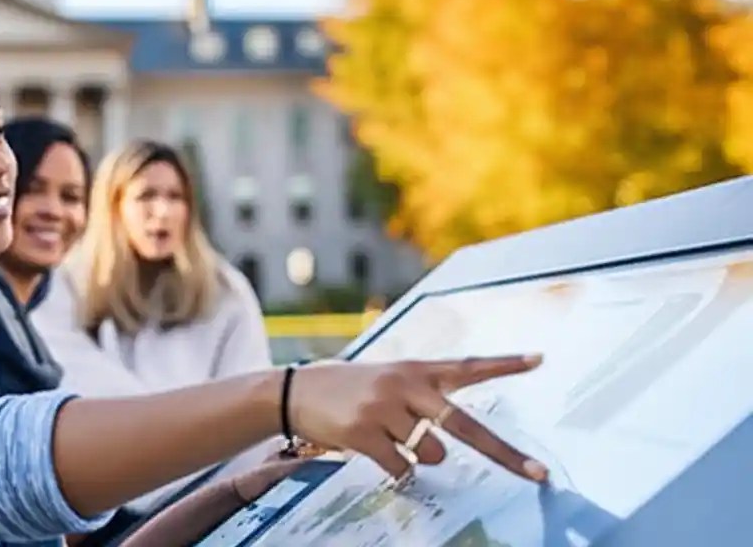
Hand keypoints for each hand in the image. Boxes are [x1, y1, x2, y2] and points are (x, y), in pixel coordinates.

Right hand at [286, 355, 548, 482]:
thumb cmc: (351, 390)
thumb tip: (443, 448)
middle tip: (538, 474)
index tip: (539, 360)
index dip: (504, 364)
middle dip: (505, 454)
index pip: (467, 365)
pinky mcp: (363, 431)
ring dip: (418, 456)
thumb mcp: (389, 380)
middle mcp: (404, 385)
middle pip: (465, 424)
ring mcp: (384, 408)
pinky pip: (400, 468)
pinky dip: (395, 469)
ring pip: (430, 454)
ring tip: (388, 437)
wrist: (296, 391)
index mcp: (416, 369)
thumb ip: (421, 398)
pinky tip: (372, 449)